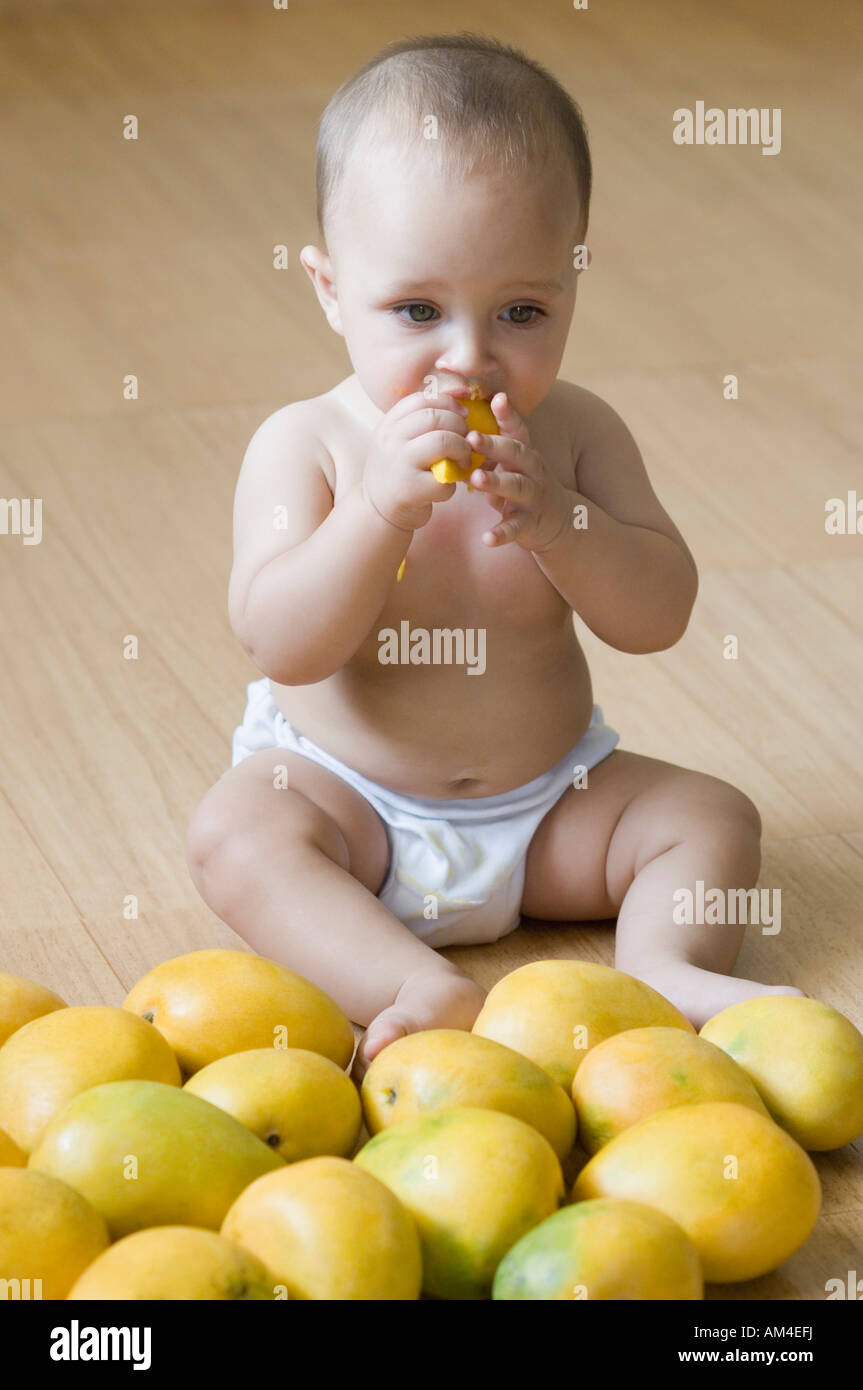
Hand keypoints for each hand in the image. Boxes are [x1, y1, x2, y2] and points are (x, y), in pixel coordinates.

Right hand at [362, 391, 470, 532]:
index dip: (449, 404)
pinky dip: (453, 484)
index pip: (422, 400)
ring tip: (463, 462)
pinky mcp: (410, 490)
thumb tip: (458, 406)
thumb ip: (418, 423)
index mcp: (389, 424)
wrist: (376, 510)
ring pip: (443, 442)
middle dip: (460, 427)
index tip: (463, 415)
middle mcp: (391, 440)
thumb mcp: (398, 441)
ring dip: (462, 451)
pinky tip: (446, 487)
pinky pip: (445, 479)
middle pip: (435, 418)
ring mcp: (400, 464)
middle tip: (467, 441)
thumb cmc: (398, 472)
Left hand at [466, 394, 572, 551]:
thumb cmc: (525, 487)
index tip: (497, 398)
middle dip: (494, 445)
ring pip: (516, 486)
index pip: (517, 430)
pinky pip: (515, 528)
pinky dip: (502, 533)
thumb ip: (491, 449)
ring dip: (496, 482)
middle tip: (471, 437)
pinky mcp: (530, 524)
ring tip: (476, 478)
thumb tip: (457, 427)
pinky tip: (487, 538)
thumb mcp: (512, 466)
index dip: (508, 415)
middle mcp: (532, 472)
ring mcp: (533, 498)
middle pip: (515, 453)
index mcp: (525, 454)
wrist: (560, 523)